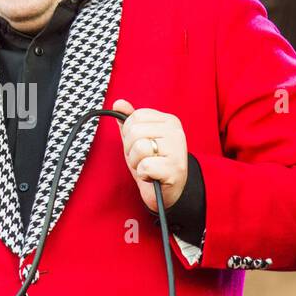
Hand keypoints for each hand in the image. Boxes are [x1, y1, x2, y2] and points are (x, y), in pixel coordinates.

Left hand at [113, 98, 188, 212]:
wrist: (166, 192)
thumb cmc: (152, 163)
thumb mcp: (138, 140)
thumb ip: (128, 121)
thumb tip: (118, 103)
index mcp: (168, 121)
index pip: (136, 116)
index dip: (130, 133)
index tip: (140, 145)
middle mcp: (176, 132)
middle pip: (135, 131)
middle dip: (131, 149)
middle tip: (143, 159)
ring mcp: (177, 150)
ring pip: (139, 147)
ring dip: (136, 162)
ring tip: (147, 167)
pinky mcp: (175, 168)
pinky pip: (145, 166)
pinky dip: (143, 174)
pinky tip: (152, 176)